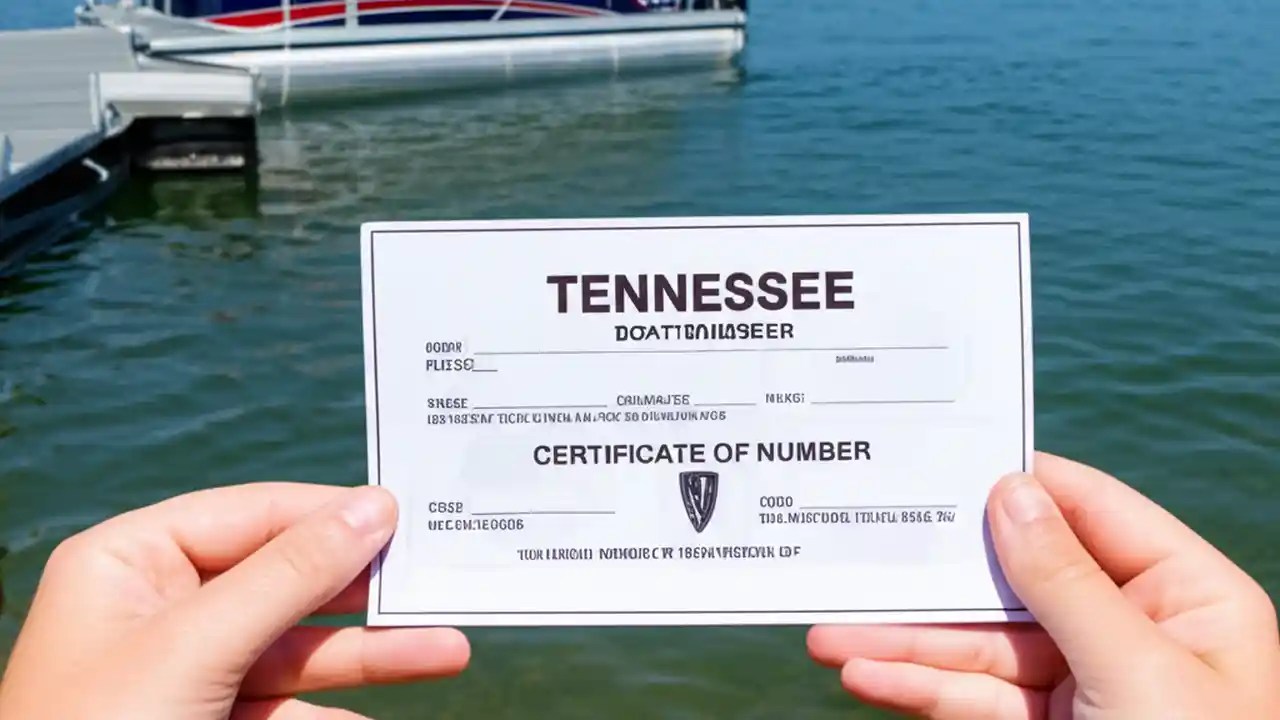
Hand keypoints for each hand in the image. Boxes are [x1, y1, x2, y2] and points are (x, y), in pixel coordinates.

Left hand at [0, 483, 468, 718]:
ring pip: (298, 650)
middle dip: (363, 593)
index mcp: (130, 563)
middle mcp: (159, 610)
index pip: (251, 514)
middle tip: (437, 581)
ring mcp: (186, 674)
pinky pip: (287, 708)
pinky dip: (334, 715)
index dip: (329, 513)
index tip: (406, 515)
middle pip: (285, 581)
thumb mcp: (197, 647)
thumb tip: (372, 508)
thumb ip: (291, 574)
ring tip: (447, 651)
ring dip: (372, 655)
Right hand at [807, 452, 1279, 718]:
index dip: (1017, 485)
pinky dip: (922, 688)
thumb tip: (1011, 492)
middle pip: (1018, 582)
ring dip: (907, 642)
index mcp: (1188, 596)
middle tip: (859, 556)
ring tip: (829, 637)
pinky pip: (977, 699)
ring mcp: (1089, 684)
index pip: (1090, 511)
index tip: (940, 464)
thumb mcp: (1138, 671)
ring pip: (983, 647)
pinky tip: (868, 676)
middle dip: (935, 581)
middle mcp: (1135, 629)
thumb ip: (1067, 581)